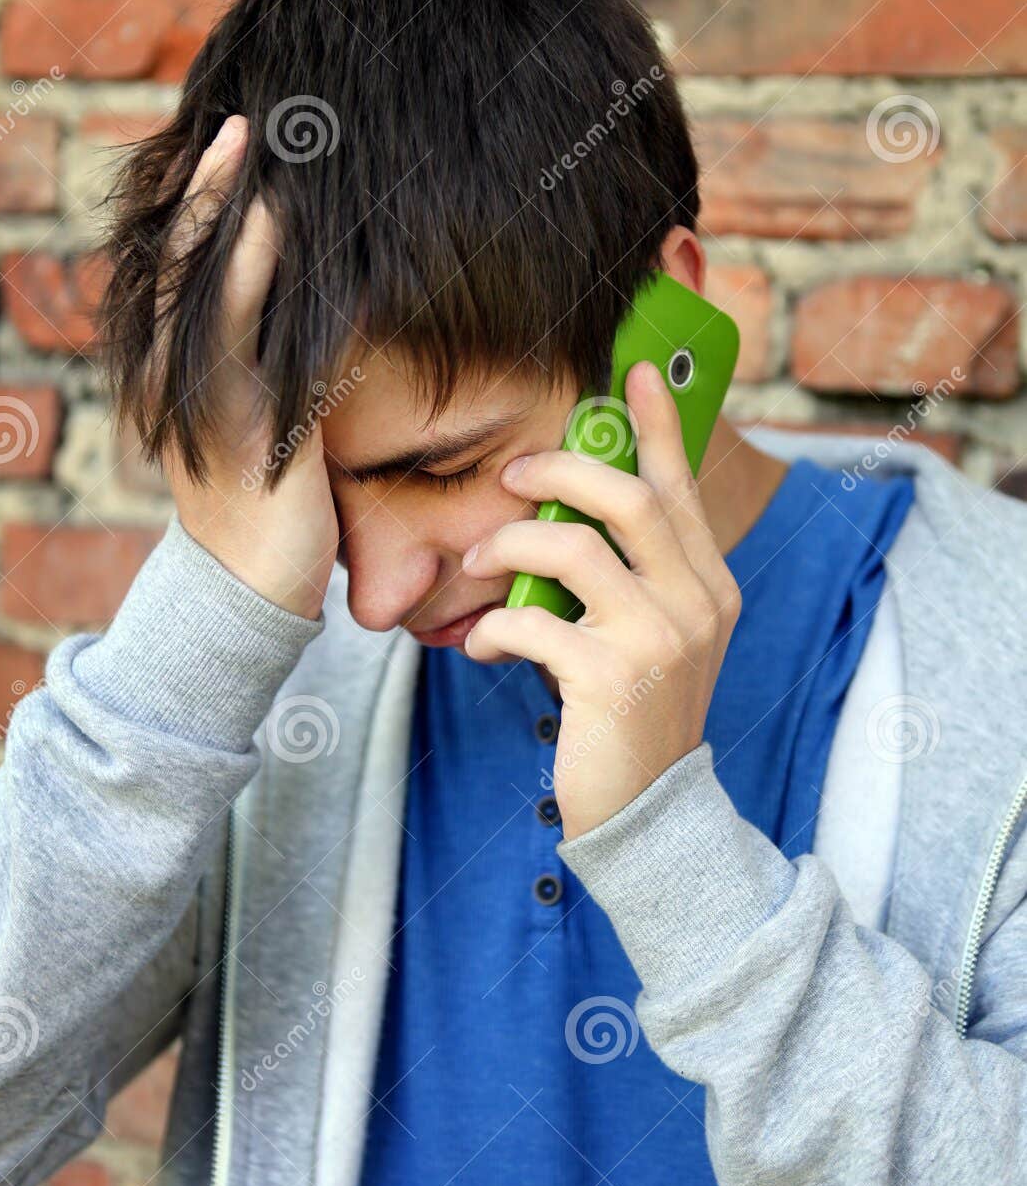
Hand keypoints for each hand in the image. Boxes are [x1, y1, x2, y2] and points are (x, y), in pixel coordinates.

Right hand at [151, 115, 337, 618]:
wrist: (254, 598)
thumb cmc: (275, 516)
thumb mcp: (268, 431)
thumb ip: (272, 375)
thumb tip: (311, 324)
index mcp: (176, 373)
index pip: (183, 272)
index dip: (201, 208)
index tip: (229, 151)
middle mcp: (171, 374)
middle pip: (179, 257)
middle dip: (206, 186)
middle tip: (241, 119)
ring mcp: (193, 394)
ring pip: (196, 276)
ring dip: (222, 203)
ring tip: (251, 139)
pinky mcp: (230, 415)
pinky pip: (235, 323)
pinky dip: (251, 262)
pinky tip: (274, 214)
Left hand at [460, 360, 741, 840]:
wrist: (651, 815)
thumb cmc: (635, 718)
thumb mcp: (654, 641)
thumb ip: (630, 581)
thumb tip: (566, 519)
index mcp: (709, 587)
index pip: (681, 488)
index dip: (656, 426)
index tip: (632, 370)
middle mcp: (696, 604)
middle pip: (628, 498)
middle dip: (560, 471)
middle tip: (513, 476)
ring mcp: (659, 640)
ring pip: (573, 549)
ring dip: (509, 546)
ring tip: (477, 566)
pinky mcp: (612, 679)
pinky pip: (531, 622)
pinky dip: (493, 627)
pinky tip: (483, 645)